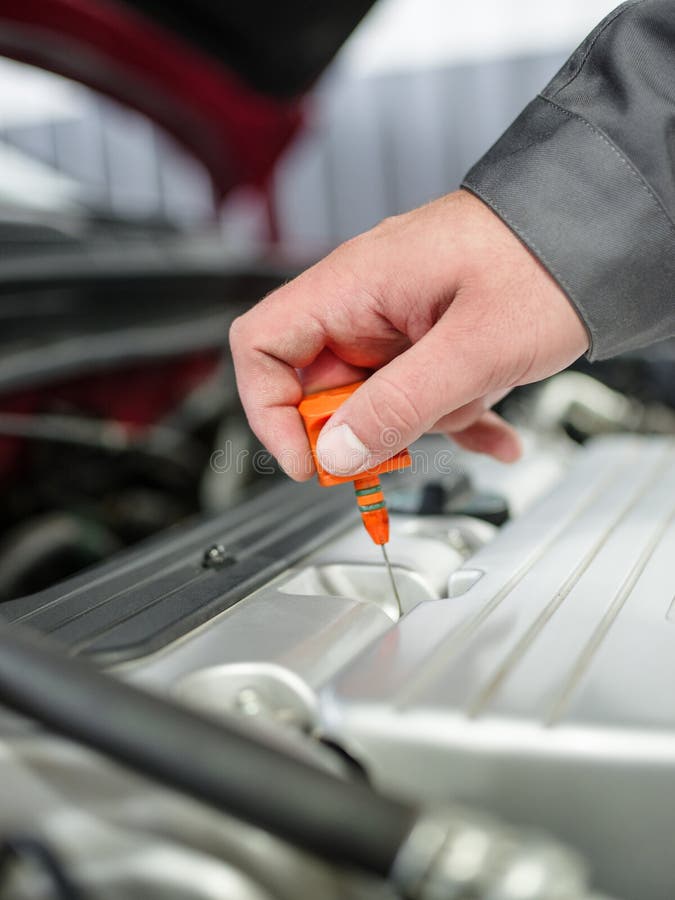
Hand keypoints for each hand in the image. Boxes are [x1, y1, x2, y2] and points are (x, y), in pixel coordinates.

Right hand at [229, 190, 588, 479]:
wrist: (605, 229)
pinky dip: (454, 419)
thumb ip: (398, 406)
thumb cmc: (545, 259)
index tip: (309, 459)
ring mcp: (399, 321)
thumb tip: (337, 453)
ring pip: (377, 400)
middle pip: (319, 385)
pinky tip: (493, 430)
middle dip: (366, 426)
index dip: (269, 411)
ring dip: (426, 419)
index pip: (261, 345)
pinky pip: (420, 395)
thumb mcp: (472, 347)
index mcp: (354, 285)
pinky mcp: (432, 338)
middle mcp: (366, 301)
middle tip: (407, 440)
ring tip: (475, 399)